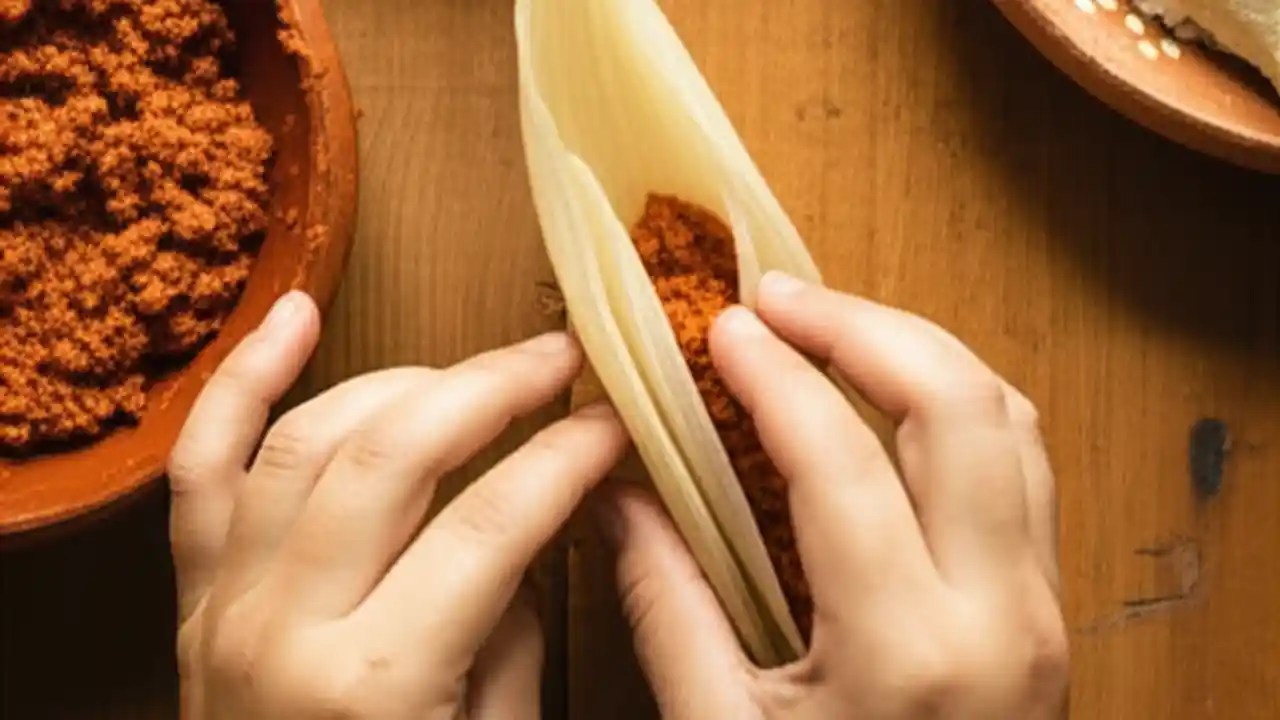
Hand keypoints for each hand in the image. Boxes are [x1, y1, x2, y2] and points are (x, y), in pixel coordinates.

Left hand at [169, 291, 626, 719]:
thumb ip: (512, 634)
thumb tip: (533, 527)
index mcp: (375, 686)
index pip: (493, 525)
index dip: (566, 457)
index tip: (615, 419)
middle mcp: (285, 627)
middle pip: (396, 455)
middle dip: (493, 388)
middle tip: (558, 359)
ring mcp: (225, 602)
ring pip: (305, 438)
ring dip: (400, 378)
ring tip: (472, 367)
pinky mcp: (194, 592)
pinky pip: (200, 464)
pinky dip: (242, 379)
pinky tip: (292, 313)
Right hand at [599, 273, 1067, 718]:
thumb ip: (666, 605)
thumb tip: (614, 492)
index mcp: (908, 652)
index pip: (842, 457)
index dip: (775, 373)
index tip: (718, 329)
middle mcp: (998, 612)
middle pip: (959, 402)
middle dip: (860, 324)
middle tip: (774, 298)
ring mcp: (1038, 604)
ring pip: (1009, 416)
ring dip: (915, 350)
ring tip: (825, 326)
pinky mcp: (1044, 602)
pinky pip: (1021, 460)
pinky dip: (956, 399)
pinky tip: (888, 393)